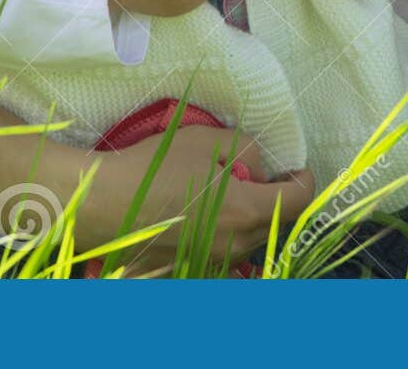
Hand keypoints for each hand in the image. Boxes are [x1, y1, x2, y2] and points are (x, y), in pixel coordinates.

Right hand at [91, 124, 315, 269]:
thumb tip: (260, 167)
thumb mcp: (208, 140)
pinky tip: (200, 210)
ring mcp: (212, 261)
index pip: (298, 200)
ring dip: (248, 214)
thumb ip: (247, 149)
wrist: (103, 204)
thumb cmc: (156, 167)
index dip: (304, 179)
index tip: (296, 167)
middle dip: (274, 196)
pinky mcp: (191, 268)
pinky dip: (222, 230)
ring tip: (222, 189)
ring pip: (249, 238)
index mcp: (246, 211)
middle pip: (275, 221)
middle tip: (256, 173)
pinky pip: (221, 249)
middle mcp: (235, 244)